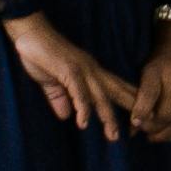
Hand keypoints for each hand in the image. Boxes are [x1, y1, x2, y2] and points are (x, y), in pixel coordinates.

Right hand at [4, 12, 138, 139]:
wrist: (30, 33)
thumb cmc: (41, 56)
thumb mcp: (52, 83)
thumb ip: (60, 98)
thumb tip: (65, 116)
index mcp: (91, 72)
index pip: (115, 88)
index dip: (128, 102)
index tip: (139, 119)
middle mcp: (91, 70)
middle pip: (115, 92)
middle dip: (129, 110)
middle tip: (141, 129)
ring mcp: (81, 70)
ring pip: (100, 96)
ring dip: (107, 116)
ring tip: (113, 136)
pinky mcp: (68, 70)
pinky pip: (78, 92)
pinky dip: (82, 107)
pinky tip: (83, 123)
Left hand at [129, 19, 170, 141]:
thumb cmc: (155, 66)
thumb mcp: (143, 73)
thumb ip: (137, 100)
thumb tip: (132, 132)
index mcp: (157, 70)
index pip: (149, 95)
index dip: (141, 112)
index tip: (134, 124)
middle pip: (165, 114)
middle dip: (152, 129)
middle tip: (144, 133)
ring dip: (164, 135)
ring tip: (154, 137)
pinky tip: (170, 136)